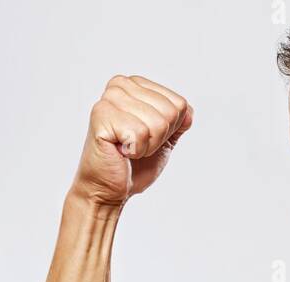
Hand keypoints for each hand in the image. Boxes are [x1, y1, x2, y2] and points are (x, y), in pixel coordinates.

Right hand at [74, 74, 193, 204]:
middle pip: (170, 113)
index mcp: (136, 85)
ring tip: (128, 149)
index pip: (179, 104)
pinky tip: (120, 151)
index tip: (147, 138)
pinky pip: (139, 133)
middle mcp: (121, 85)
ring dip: (146, 146)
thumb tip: (188, 112)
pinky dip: (135, 151)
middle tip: (136, 146)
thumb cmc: (133, 165)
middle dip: (158, 139)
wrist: (109, 189)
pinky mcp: (101, 115)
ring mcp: (109, 99)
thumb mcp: (165, 140)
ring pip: (157, 123)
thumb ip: (179, 122)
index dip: (169, 131)